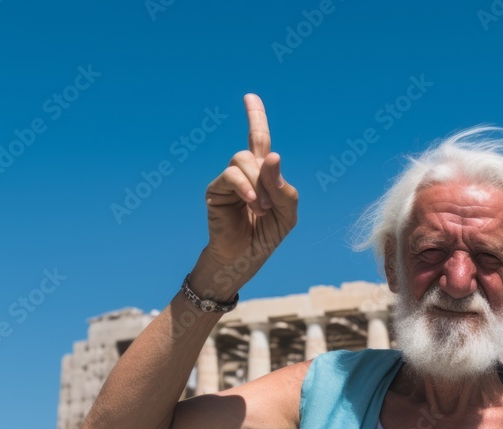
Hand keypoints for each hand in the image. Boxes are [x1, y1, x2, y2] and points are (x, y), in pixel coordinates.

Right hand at [199, 93, 297, 295]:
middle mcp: (243, 172)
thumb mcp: (287, 213)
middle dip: (268, 175)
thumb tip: (272, 155)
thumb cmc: (266, 236)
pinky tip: (253, 205)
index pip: (258, 139)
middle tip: (272, 203)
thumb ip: (284, 187)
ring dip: (258, 184)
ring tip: (263, 208)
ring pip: (243, 161)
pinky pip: (231, 176)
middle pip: (254, 150)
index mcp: (261, 174)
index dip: (255, 116)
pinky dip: (246, 188)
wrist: (244, 259)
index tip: (249, 96)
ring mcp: (228, 180)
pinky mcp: (215, 190)